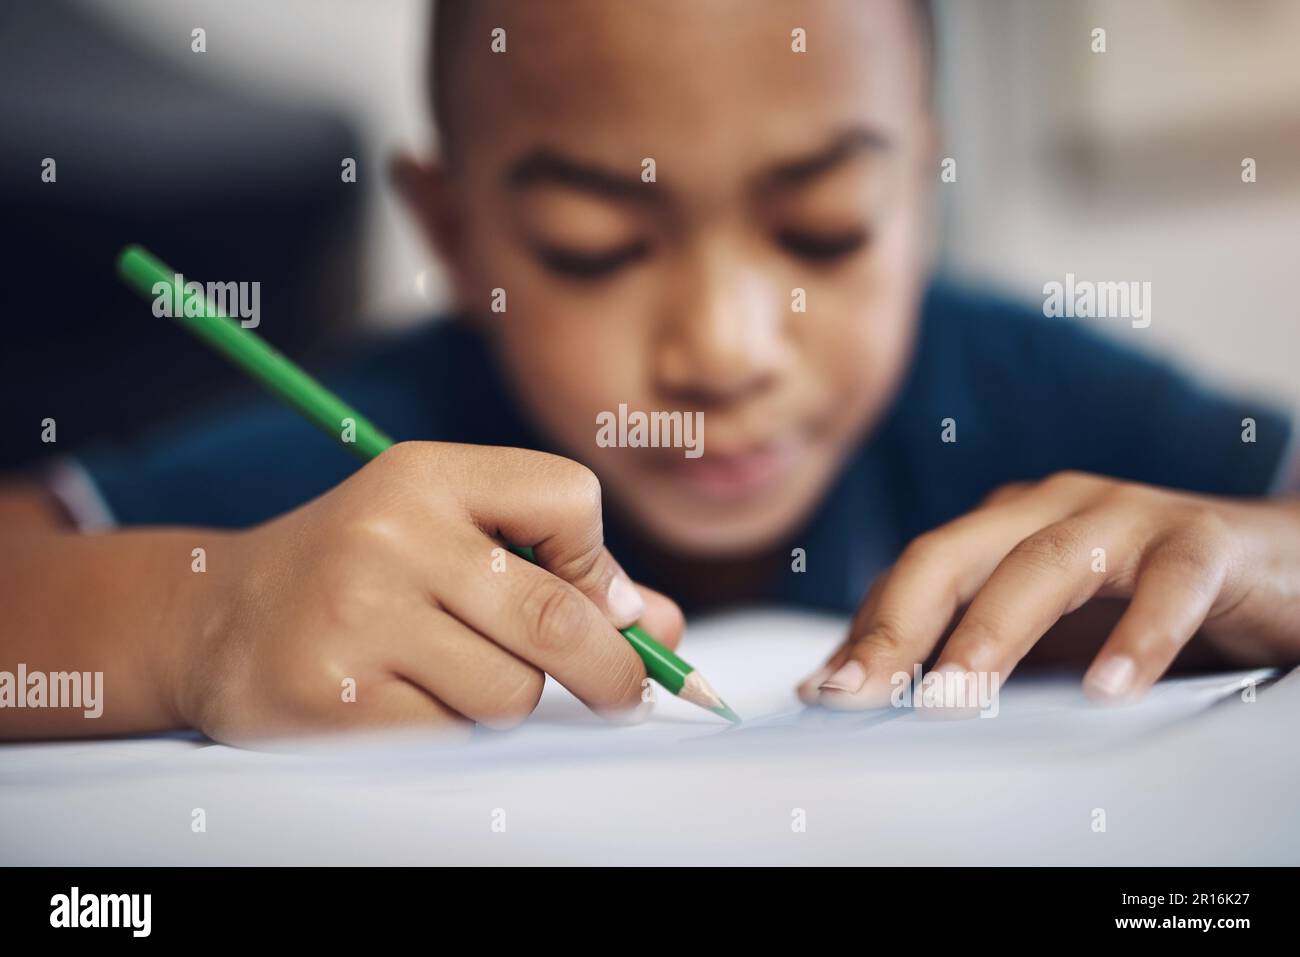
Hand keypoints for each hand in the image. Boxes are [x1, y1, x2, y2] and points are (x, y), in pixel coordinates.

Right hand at [180, 442, 682, 743]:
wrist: (217, 617)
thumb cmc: (365, 574)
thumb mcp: (453, 537)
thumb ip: (564, 572)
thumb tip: (664, 628)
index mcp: (428, 473)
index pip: (571, 499)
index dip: (597, 562)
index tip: (593, 599)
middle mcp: (392, 532)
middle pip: (561, 617)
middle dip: (611, 669)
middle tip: (624, 695)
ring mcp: (357, 615)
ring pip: (512, 691)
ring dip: (506, 699)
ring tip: (448, 673)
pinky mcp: (333, 696)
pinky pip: (452, 734)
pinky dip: (448, 728)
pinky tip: (399, 698)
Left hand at [798, 471, 1299, 708]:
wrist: (1278, 563)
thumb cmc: (1144, 599)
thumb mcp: (1050, 632)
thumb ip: (980, 654)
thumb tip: (879, 699)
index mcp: (1001, 528)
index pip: (912, 576)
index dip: (864, 632)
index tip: (820, 694)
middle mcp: (1049, 508)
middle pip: (951, 556)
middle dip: (896, 627)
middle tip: (855, 695)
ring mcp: (1124, 516)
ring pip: (1044, 563)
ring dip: (993, 634)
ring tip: (954, 701)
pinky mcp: (1204, 541)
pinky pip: (1168, 584)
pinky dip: (1139, 634)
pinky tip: (1110, 688)